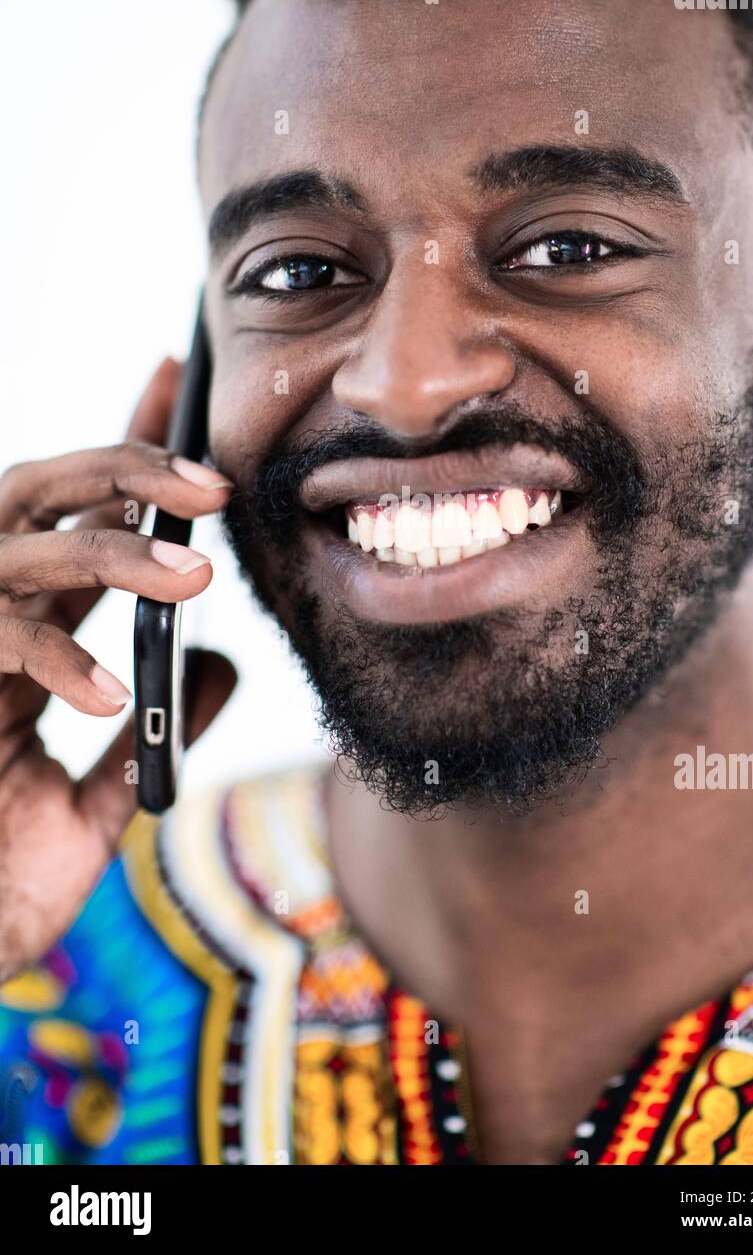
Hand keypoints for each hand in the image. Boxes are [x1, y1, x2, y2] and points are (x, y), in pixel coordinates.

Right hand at [0, 358, 236, 979]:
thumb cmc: (3, 881)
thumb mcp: (100, 798)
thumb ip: (154, 723)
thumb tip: (219, 663)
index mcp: (21, 635)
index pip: (77, 519)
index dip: (126, 455)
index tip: (175, 382)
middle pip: (36, 496)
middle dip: (122, 470)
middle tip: (212, 483)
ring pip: (17, 554)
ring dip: (107, 554)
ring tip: (193, 574)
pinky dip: (55, 663)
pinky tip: (108, 695)